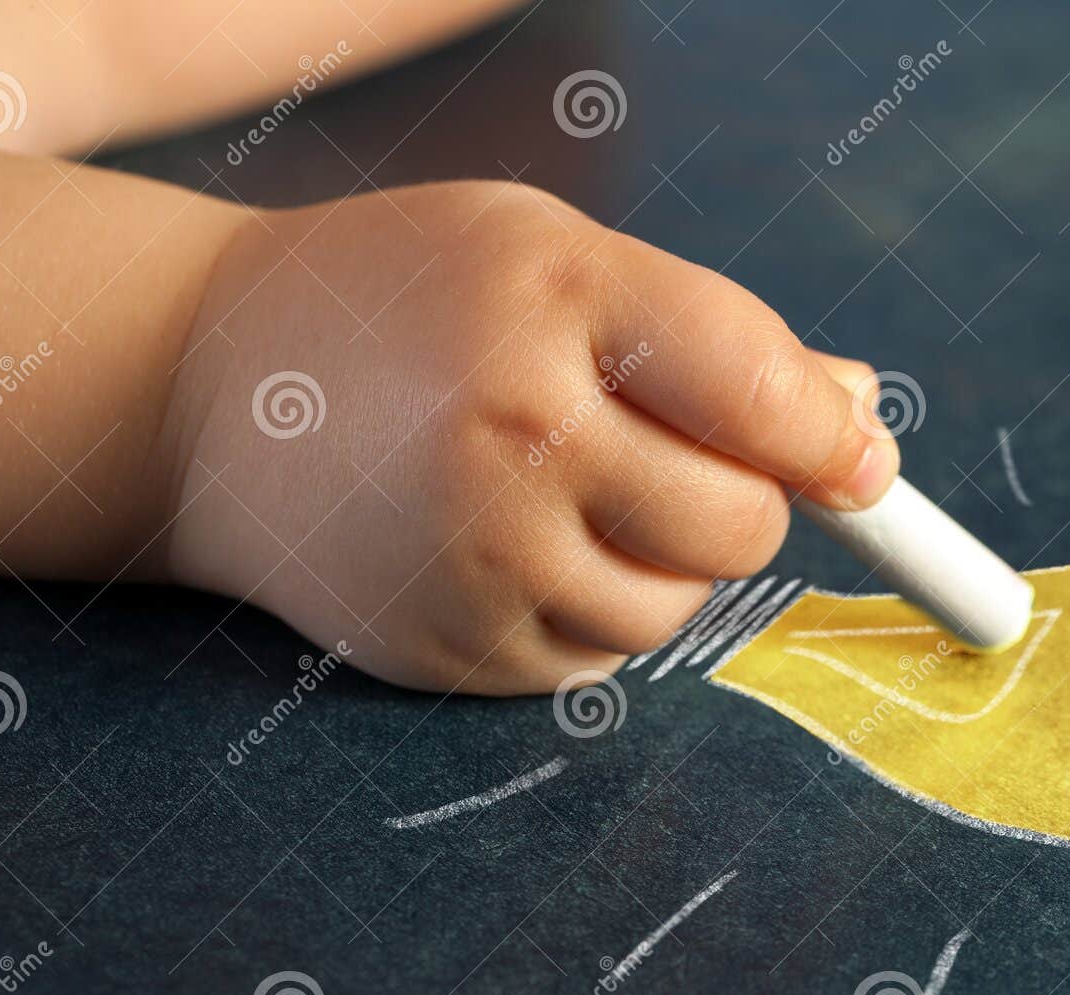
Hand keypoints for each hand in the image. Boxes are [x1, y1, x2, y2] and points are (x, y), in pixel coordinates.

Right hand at [164, 181, 898, 694]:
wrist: (208, 389)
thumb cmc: (413, 304)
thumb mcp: (555, 258)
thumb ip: (714, 337)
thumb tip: (861, 426)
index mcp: (557, 298)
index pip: (759, 391)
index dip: (833, 440)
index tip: (862, 469)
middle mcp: (515, 429)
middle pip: (739, 526)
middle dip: (745, 505)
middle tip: (686, 465)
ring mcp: (476, 553)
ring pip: (677, 613)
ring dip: (666, 567)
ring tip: (578, 497)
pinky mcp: (450, 647)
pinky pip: (595, 662)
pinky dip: (590, 612)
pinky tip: (515, 546)